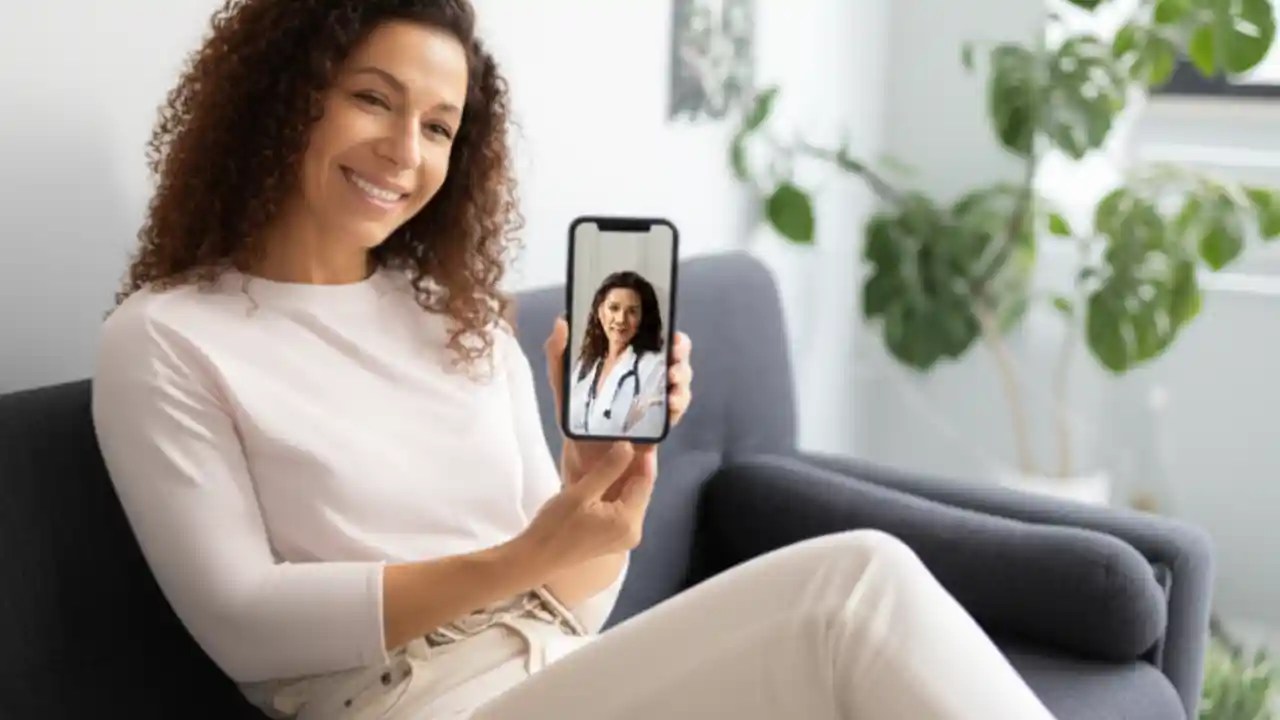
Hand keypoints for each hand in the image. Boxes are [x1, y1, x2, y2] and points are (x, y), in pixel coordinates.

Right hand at [519, 442, 654, 569]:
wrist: (536, 558)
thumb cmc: (556, 526)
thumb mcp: (581, 492)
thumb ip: (608, 469)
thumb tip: (629, 445)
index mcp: (629, 521)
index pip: (645, 481)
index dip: (644, 457)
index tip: (641, 433)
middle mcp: (633, 530)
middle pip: (640, 490)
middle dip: (634, 465)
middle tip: (627, 437)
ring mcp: (624, 536)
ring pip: (631, 498)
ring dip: (624, 476)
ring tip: (616, 450)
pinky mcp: (613, 537)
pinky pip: (621, 507)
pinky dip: (615, 491)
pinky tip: (606, 474)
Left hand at [544, 317, 693, 489]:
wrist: (582, 460)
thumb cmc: (576, 415)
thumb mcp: (563, 382)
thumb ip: (558, 353)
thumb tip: (561, 321)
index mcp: (627, 362)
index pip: (653, 338)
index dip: (665, 330)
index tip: (667, 327)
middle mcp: (647, 378)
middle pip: (674, 356)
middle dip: (680, 350)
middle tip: (674, 350)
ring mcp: (656, 401)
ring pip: (680, 381)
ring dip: (682, 376)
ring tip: (672, 378)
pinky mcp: (660, 425)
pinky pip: (676, 412)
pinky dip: (678, 404)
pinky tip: (671, 403)